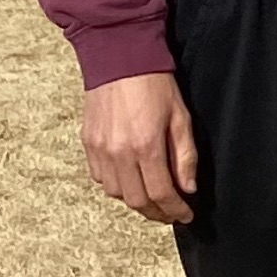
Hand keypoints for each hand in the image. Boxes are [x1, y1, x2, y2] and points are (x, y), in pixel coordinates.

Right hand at [82, 71, 197, 223]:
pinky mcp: (88, 144)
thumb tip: (188, 188)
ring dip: (136, 201)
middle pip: (136, 200)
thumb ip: (185, 156)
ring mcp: (99, 150)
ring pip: (116, 193)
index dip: (175, 210)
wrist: (119, 60)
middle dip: (156, 213)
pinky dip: (117, 186)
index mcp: (146, 147)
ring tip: (154, 199)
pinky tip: (131, 181)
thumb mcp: (181, 118)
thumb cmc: (156, 86)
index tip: (186, 215)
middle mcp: (118, 153)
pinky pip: (100, 178)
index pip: (161, 193)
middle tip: (171, 214)